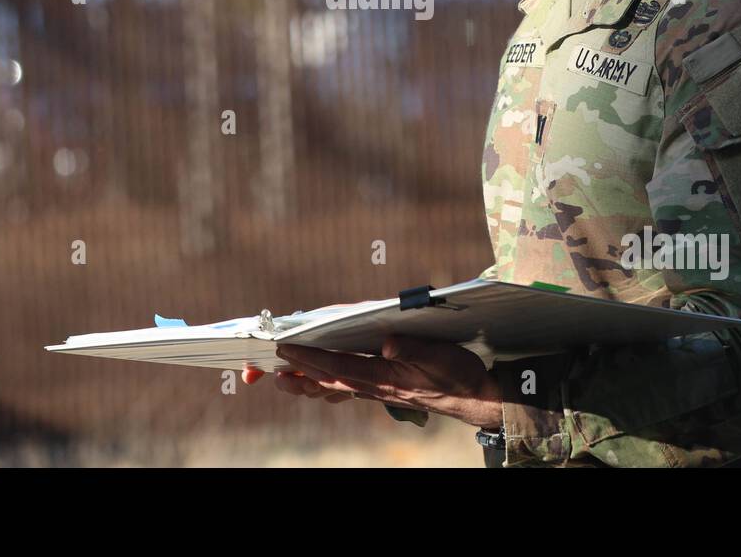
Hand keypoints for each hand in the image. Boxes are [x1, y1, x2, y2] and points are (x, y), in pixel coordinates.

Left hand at [249, 335, 502, 429]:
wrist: (474, 397)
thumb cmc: (457, 373)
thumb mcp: (439, 355)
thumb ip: (412, 347)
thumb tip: (387, 343)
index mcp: (384, 376)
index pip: (337, 366)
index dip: (309, 358)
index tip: (284, 350)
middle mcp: (375, 386)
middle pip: (326, 381)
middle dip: (296, 376)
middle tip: (266, 372)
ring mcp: (378, 389)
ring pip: (333, 387)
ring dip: (306, 383)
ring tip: (282, 379)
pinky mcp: (383, 389)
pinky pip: (346, 387)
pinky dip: (325, 382)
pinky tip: (318, 380)